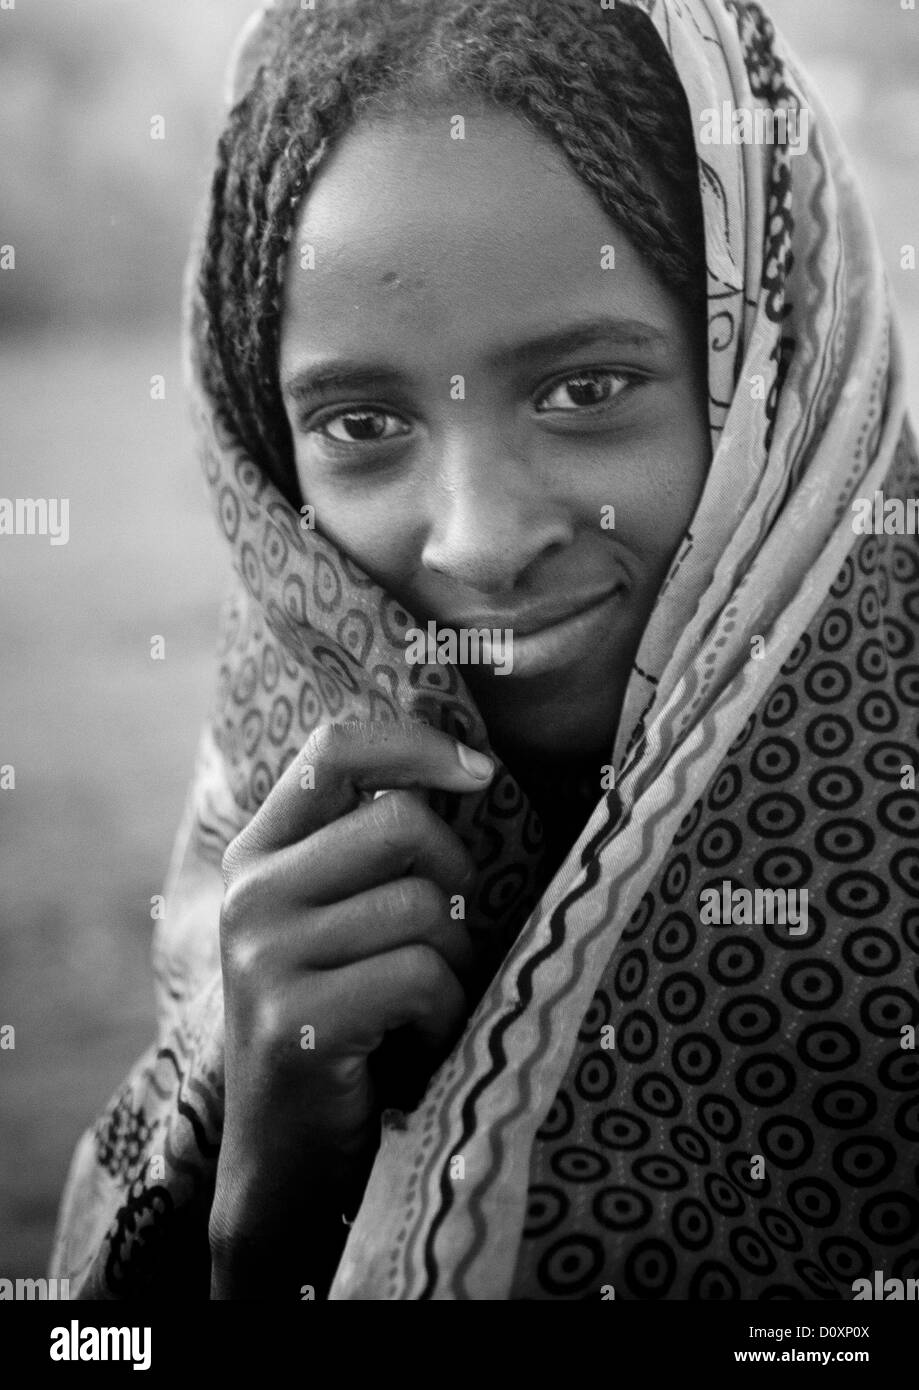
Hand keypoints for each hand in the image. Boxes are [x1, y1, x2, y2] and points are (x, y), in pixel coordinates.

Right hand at [209, 719, 493, 1297]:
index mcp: (259, 854)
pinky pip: (422, 977)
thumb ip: (371, 848)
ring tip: (420, 1007)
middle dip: (456, 881)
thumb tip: (473, 765)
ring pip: (424, 907)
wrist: (289, 1156)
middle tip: (444, 944)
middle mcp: (250, 894)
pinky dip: (444, 1018)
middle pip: (402, 823)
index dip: (417, 745)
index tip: (481, 774)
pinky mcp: (295, 1020)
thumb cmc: (347, 1018)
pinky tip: (412, 1048)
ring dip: (453, 966)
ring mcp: (264, 956)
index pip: (334, 748)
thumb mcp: (341, 919)